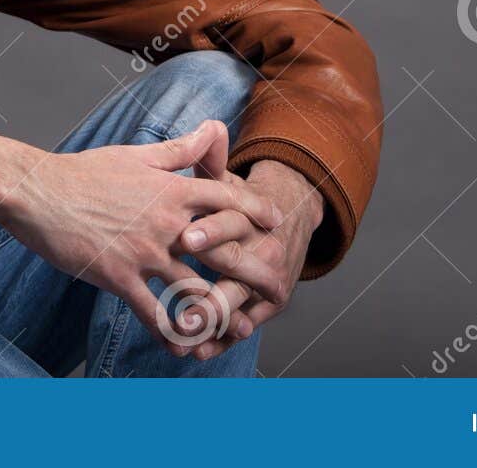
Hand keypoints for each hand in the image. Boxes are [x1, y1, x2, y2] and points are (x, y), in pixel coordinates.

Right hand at [0, 121, 284, 357]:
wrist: (38, 193)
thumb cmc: (85, 172)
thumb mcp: (136, 155)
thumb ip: (180, 149)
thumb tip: (214, 128)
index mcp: (171, 188)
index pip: (226, 198)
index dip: (256, 210)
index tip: (276, 222)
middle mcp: (165, 221)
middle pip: (222, 249)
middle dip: (253, 270)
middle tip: (277, 288)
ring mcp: (144, 252)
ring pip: (193, 288)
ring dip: (216, 311)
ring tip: (237, 327)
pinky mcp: (119, 277)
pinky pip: (153, 311)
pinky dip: (171, 331)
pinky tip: (183, 345)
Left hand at [173, 137, 324, 359]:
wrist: (292, 218)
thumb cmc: (241, 202)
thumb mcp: (226, 180)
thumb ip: (211, 158)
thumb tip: (213, 125)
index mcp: (247, 216)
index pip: (230, 221)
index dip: (210, 229)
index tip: (185, 236)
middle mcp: (261, 249)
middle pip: (236, 271)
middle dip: (210, 288)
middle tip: (184, 304)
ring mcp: (263, 280)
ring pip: (237, 304)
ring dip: (212, 321)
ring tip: (185, 336)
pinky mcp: (263, 303)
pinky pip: (239, 324)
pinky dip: (218, 340)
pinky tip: (195, 351)